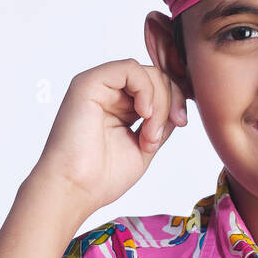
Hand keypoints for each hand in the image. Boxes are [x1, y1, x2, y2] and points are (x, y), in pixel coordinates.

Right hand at [30, 59, 187, 215]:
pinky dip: (146, 89)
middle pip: (156, 76)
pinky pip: (130, 68)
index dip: (176, 99)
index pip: (158, 86)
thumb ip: (162, 122)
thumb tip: (179, 105)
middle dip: (171, 101)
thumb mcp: (146, 145)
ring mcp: (99, 85)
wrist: (75, 189)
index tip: (182, 123)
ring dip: (159, 102)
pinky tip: (143, 114)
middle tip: (160, 134)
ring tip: (149, 133)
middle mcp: (109, 92)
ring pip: (146, 72)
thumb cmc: (102, 176)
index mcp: (121, 106)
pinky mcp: (89, 82)